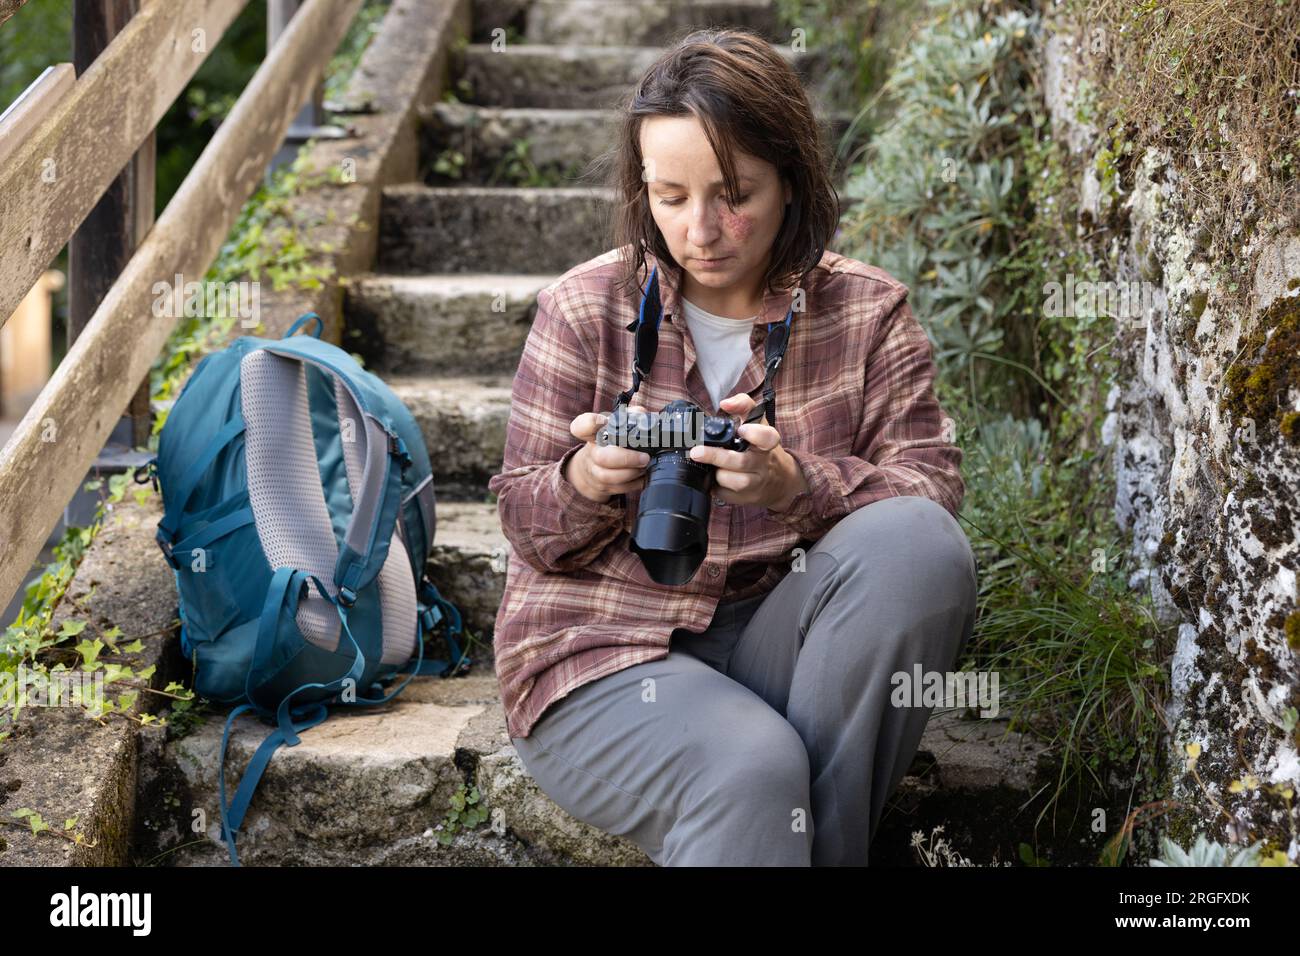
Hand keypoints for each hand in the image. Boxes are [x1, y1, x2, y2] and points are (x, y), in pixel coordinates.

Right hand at [564, 404, 652, 503]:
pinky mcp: (603, 487)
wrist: (592, 468)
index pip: (583, 425)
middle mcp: (592, 452)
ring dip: (631, 473)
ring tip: (645, 466)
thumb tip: (646, 416)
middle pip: (602, 457)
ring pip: (609, 477)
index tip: (603, 421)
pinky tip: (643, 476)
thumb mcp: (618, 425)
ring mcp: (595, 471)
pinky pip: (619, 488)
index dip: (590, 423)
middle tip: (644, 457)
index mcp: (594, 434)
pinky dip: (635, 483)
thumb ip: (634, 416)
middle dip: (627, 459)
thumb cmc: (611, 442)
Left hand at [688, 393, 808, 510]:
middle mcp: (763, 463)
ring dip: (718, 474)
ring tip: (711, 467)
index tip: (742, 429)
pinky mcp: (747, 498)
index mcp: (767, 442)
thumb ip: (743, 405)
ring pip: (734, 481)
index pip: (767, 436)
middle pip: (741, 462)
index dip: (754, 434)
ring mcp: (756, 483)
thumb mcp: (758, 423)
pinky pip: (726, 495)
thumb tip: (726, 403)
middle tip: (696, 452)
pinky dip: (716, 487)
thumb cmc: (760, 448)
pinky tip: (714, 479)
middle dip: (716, 456)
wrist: (779, 480)